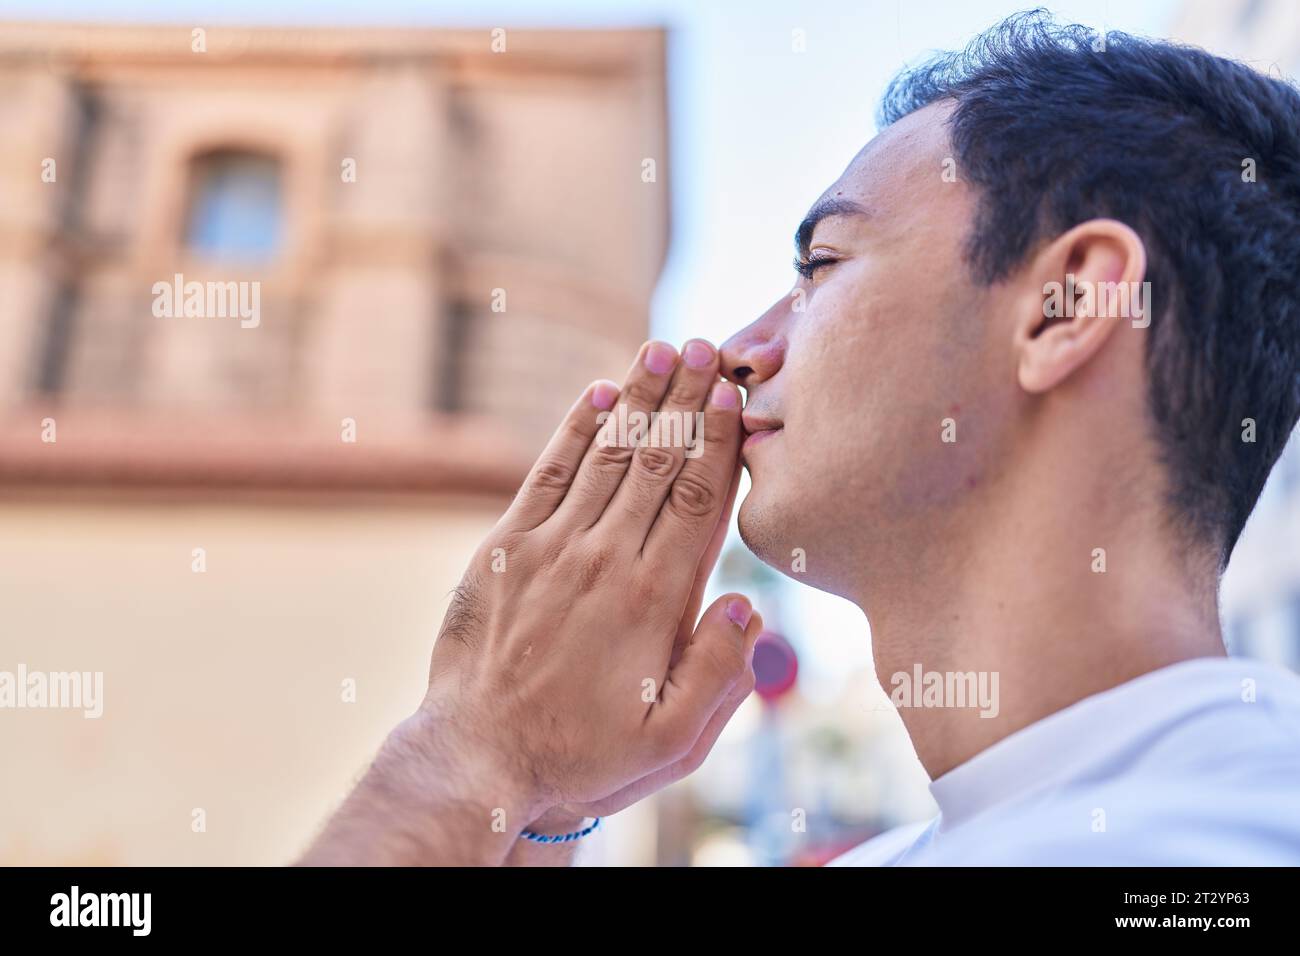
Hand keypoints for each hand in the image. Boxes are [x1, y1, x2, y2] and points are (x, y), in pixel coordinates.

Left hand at [299, 339, 754, 865]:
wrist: (478, 756)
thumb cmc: (584, 754)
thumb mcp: (674, 741)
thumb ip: (721, 674)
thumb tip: (749, 606)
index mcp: (654, 600)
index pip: (697, 499)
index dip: (719, 440)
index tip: (735, 392)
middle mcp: (604, 559)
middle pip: (657, 461)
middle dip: (687, 399)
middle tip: (710, 346)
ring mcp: (551, 548)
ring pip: (607, 455)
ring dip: (639, 398)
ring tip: (665, 349)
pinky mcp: (506, 548)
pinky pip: (548, 474)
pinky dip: (575, 429)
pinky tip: (599, 393)